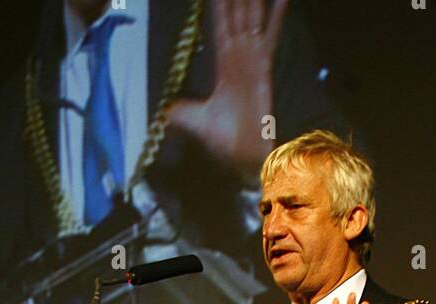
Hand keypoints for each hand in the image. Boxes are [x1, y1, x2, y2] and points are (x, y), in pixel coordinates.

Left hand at [166, 0, 288, 175]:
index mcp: (222, 66)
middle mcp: (238, 57)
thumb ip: (177, 111)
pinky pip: (271, 35)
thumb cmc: (221, 140)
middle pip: (236, 15)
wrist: (241, 156)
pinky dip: (277, 16)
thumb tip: (159, 111)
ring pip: (252, 18)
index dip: (219, 6)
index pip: (220, 27)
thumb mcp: (191, 121)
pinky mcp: (263, 66)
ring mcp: (252, 59)